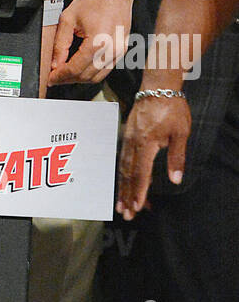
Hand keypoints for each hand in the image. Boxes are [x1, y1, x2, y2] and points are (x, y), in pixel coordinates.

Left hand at [48, 0, 131, 84]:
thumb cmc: (94, 0)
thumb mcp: (68, 19)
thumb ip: (60, 44)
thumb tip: (55, 62)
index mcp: (97, 42)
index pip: (75, 69)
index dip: (60, 76)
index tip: (51, 78)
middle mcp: (111, 50)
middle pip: (86, 76)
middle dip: (68, 79)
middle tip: (55, 77)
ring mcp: (119, 52)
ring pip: (97, 77)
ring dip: (80, 79)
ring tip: (66, 74)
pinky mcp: (122, 51)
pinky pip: (106, 69)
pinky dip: (92, 72)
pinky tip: (81, 68)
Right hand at [116, 94, 191, 219]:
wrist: (157, 86)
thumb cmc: (171, 108)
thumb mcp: (181, 133)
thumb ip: (177, 157)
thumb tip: (176, 180)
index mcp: (146, 143)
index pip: (141, 173)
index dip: (139, 192)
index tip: (137, 208)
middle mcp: (132, 143)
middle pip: (128, 174)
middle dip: (127, 196)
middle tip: (126, 214)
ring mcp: (127, 138)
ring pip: (123, 167)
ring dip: (122, 188)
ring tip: (121, 205)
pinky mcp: (127, 134)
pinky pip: (123, 158)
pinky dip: (123, 174)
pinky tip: (124, 183)